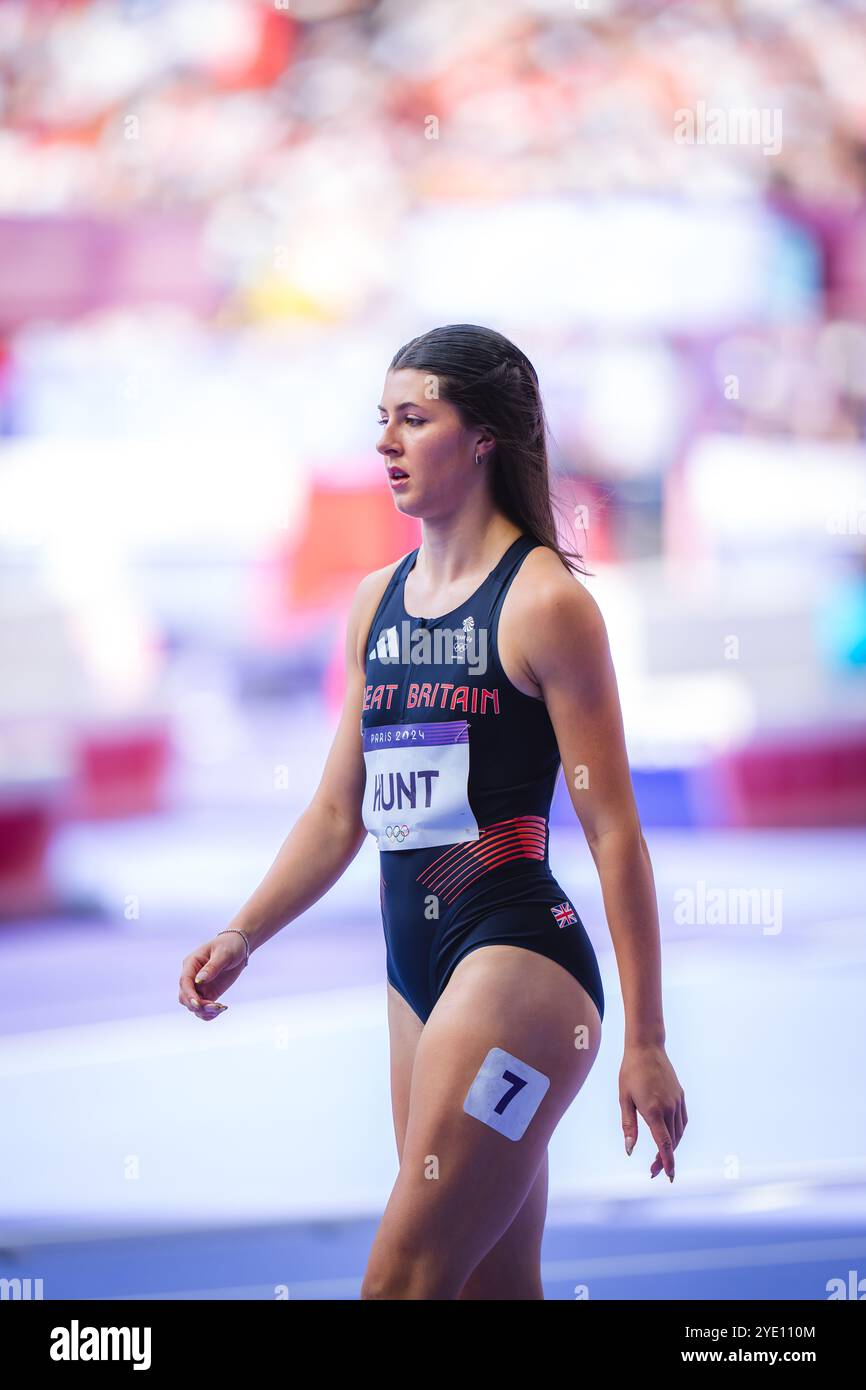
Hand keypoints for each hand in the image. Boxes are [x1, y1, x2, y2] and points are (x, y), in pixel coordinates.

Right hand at [178, 931, 247, 1019]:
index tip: (198, 1003)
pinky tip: (221, 1009)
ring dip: (204, 1011)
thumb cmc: (230, 945)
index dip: (189, 994)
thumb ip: (212, 967)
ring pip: (193, 1005)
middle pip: (185, 997)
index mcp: (191, 964)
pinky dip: (209, 1013)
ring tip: (221, 1008)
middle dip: (197, 1005)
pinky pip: (203, 1008)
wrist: (239, 947)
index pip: (184, 982)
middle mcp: (192, 977)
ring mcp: (199, 986)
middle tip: (215, 1007)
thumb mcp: (223, 954)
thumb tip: (199, 980)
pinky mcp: (208, 993)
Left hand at [619, 1043, 686, 1180]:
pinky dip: (678, 1133)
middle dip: (665, 1159)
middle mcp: (669, 1108)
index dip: (667, 1162)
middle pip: (672, 1142)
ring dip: (672, 1147)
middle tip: (654, 1171)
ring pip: (679, 1132)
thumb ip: (629, 1126)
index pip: (664, 1144)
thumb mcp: (624, 1099)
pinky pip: (682, 1121)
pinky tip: (671, 1136)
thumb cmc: (630, 1073)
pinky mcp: (680, 1096)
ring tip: (661, 1157)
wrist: (646, 1047)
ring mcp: (677, 1101)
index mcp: (653, 1110)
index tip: (669, 1176)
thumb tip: (630, 1150)